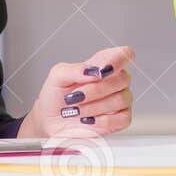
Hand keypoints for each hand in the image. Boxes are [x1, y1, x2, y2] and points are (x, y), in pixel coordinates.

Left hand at [18, 45, 134, 138]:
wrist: (50, 121)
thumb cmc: (56, 95)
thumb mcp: (58, 76)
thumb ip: (76, 69)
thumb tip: (95, 72)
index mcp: (102, 64)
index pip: (124, 54)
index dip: (118, 60)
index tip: (102, 71)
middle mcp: (115, 81)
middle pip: (122, 79)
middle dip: (95, 90)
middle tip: (75, 96)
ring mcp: (120, 101)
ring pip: (120, 99)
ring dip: (94, 106)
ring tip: (76, 110)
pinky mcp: (120, 121)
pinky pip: (123, 119)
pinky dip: (102, 121)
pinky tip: (87, 120)